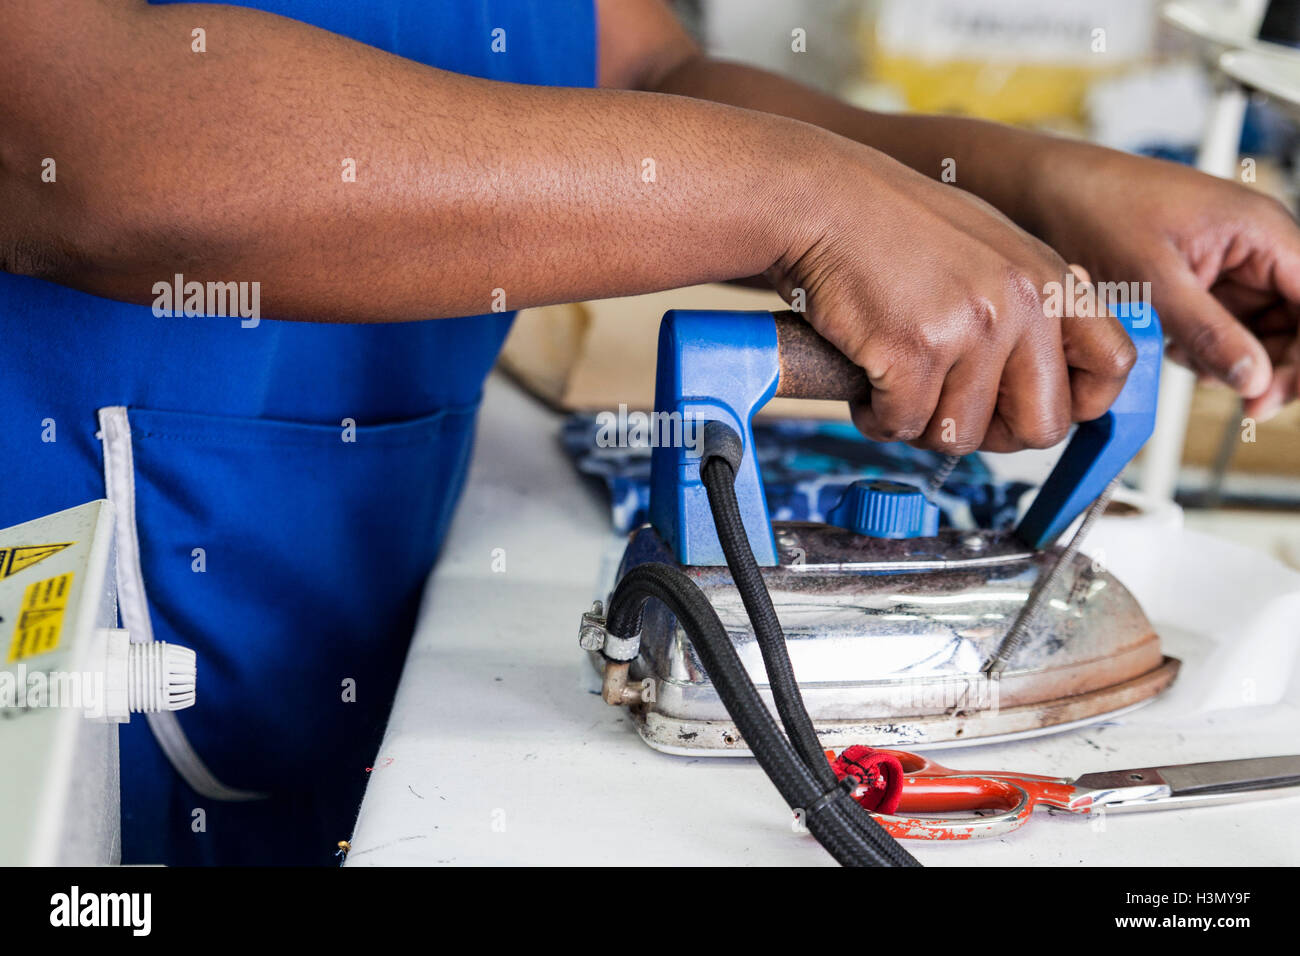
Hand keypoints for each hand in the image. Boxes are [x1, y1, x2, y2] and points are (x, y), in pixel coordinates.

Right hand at [766, 130, 1135, 452]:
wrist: (822, 199)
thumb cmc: (888, 223)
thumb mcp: (987, 247)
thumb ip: (1026, 301)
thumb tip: (1040, 366)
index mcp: (1048, 278)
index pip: (1112, 365)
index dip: (1072, 406)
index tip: (1028, 409)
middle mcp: (1022, 302)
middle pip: (1043, 426)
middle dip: (990, 434)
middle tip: (949, 411)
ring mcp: (971, 328)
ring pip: (962, 436)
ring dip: (921, 424)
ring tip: (895, 386)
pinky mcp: (914, 350)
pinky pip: (902, 425)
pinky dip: (876, 416)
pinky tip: (866, 383)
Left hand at [1030, 147, 1299, 420]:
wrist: (1049, 194)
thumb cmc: (1099, 211)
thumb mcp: (1156, 282)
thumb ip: (1211, 334)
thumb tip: (1256, 379)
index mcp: (1264, 232)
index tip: (1274, 394)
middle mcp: (1258, 246)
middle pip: (1298, 322)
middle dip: (1275, 366)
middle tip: (1248, 405)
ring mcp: (1231, 265)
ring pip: (1263, 331)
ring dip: (1238, 361)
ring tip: (1195, 365)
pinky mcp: (1203, 282)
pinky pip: (1227, 327)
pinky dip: (1208, 349)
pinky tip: (1178, 351)